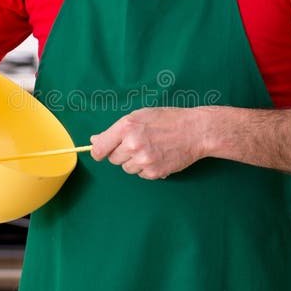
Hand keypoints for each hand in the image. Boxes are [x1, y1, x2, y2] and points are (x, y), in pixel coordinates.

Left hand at [90, 107, 207, 179]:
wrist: (195, 131)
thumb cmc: (168, 120)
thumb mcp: (140, 116)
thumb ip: (116, 130)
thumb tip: (95, 141)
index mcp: (126, 127)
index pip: (100, 148)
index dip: (99, 151)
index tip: (101, 152)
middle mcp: (133, 144)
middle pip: (113, 159)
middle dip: (121, 153)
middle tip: (138, 144)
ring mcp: (143, 160)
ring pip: (127, 168)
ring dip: (134, 161)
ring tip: (151, 149)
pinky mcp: (154, 172)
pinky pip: (141, 174)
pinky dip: (147, 168)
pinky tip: (158, 156)